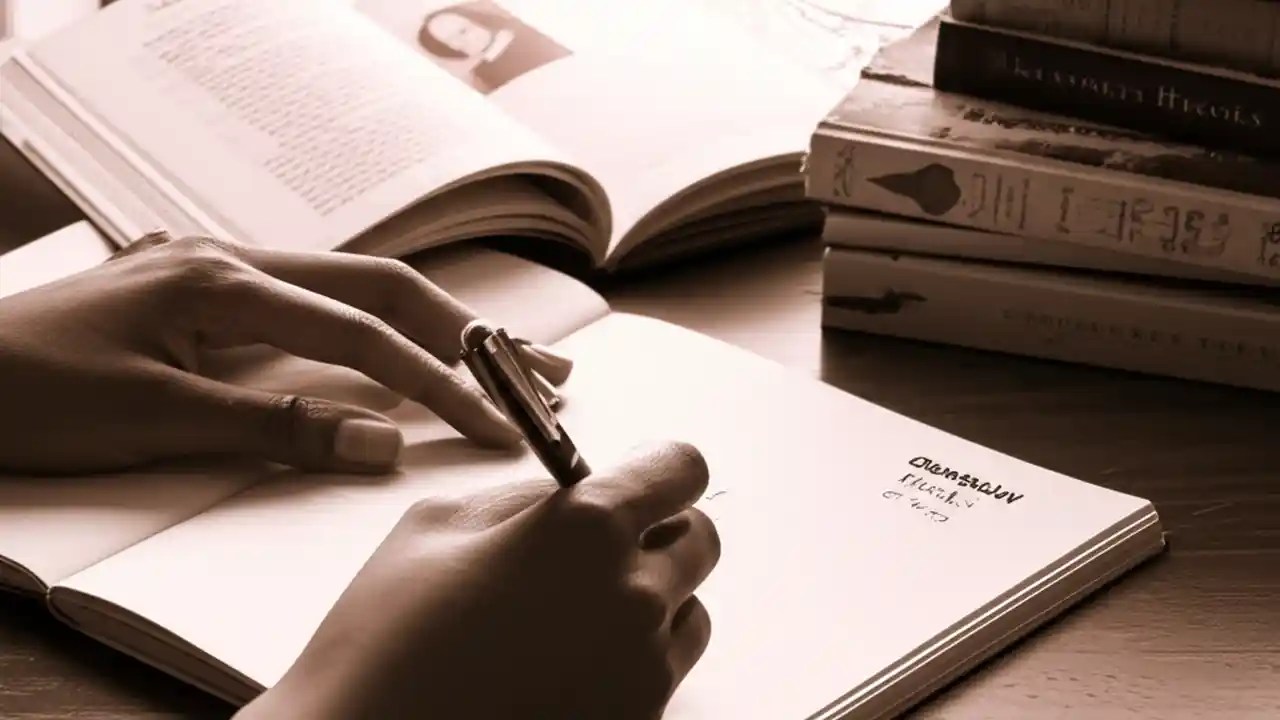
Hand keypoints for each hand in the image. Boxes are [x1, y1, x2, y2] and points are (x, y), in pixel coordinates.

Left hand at [0, 233, 571, 474]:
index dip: (435, 382)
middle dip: (465, 334)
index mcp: (222, 281)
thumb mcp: (153, 419)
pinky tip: (402, 341)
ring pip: (351, 286)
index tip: (492, 423)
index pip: (361, 332)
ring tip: (497, 355)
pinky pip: (313, 298)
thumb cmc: (28, 394)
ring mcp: (218, 266)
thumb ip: (274, 426)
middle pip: (380, 286)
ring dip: (426, 323)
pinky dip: (372, 325)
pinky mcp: (206, 286)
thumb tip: (382, 440)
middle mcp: (231, 258)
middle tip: (542, 372)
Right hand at [236, 442, 718, 719]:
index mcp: (588, 528)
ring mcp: (642, 671)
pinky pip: (663, 676)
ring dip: (653, 603)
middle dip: (659, 534)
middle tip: (597, 551)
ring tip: (575, 620)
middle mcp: (634, 596)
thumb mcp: (440, 526)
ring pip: (690, 614)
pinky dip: (632, 662)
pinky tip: (566, 668)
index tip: (646, 477)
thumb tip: (567, 499)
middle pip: (701, 541)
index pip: (682, 469)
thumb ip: (525, 499)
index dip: (664, 468)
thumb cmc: (386, 637)